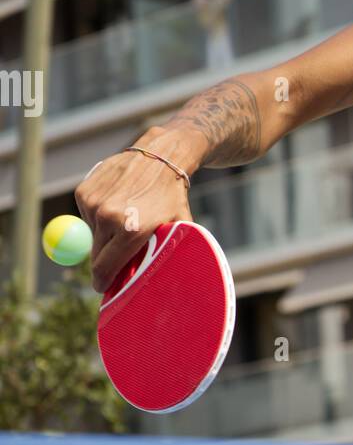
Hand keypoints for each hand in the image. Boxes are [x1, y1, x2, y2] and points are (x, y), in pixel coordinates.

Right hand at [75, 140, 192, 292]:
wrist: (161, 156)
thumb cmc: (171, 196)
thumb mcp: (176, 227)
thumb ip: (163, 253)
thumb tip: (148, 282)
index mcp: (131, 231)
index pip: (105, 269)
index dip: (103, 282)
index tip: (102, 288)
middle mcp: (108, 217)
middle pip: (95, 255)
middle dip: (103, 262)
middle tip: (116, 258)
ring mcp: (93, 203)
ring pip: (91, 234)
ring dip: (103, 233)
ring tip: (124, 217)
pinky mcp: (84, 191)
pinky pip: (85, 215)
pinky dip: (96, 214)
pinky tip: (116, 201)